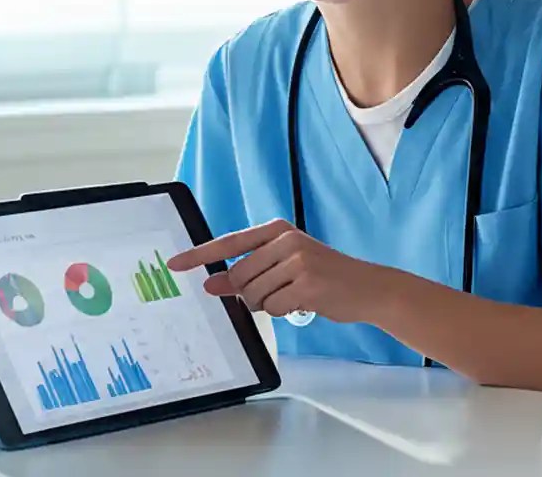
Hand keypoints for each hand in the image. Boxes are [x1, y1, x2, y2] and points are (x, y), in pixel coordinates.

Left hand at [165, 219, 394, 323]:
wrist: (368, 287)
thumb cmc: (324, 278)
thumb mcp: (285, 269)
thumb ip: (247, 274)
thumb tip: (210, 283)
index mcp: (278, 230)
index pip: (229, 242)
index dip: (200, 255)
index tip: (174, 264)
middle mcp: (286, 240)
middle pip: (240, 276)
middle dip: (251, 294)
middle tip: (278, 294)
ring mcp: (298, 260)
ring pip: (255, 294)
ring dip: (268, 304)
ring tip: (294, 296)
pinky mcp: (308, 283)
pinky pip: (275, 307)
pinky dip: (284, 311)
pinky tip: (304, 303)